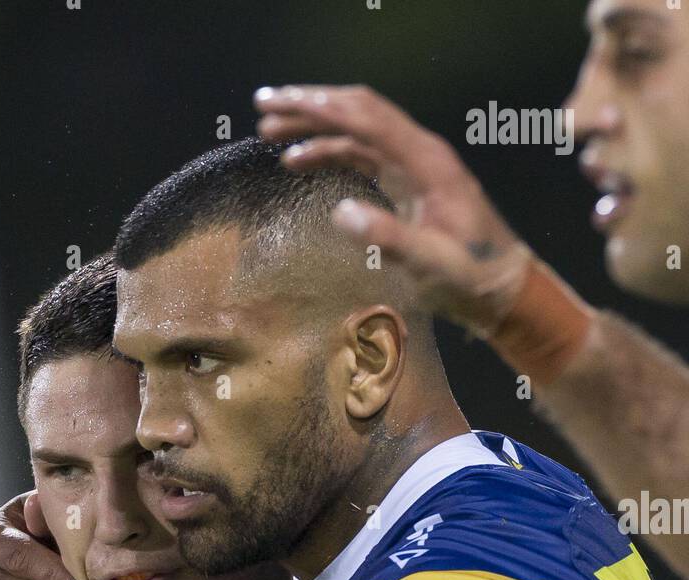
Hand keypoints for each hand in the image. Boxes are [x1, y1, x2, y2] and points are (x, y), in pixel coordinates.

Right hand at [254, 83, 531, 332]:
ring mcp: (412, 166)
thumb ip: (388, 237)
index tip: (281, 105)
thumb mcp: (431, 263)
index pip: (367, 119)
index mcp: (427, 161)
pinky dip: (330, 151)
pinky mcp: (405, 183)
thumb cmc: (471, 277)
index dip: (321, 108)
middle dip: (311, 106)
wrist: (501, 288)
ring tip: (271, 132)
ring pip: (357, 131)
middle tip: (265, 107)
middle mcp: (419, 153)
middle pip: (359, 112)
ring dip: (315, 128)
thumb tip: (340, 214)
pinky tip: (301, 160)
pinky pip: (362, 155)